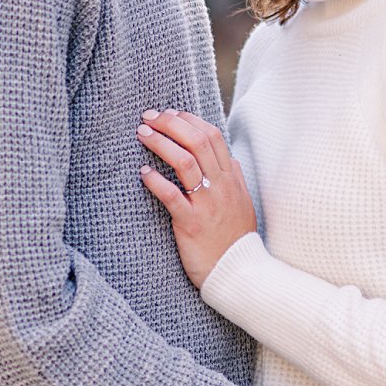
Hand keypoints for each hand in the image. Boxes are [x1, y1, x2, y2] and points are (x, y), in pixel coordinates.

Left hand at [138, 108, 257, 288]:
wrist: (238, 272)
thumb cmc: (235, 239)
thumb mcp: (242, 203)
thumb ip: (235, 179)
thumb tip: (229, 159)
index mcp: (232, 178)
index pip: (212, 136)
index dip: (189, 120)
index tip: (170, 113)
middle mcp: (221, 186)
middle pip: (197, 141)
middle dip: (170, 123)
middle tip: (149, 117)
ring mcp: (207, 203)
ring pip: (184, 162)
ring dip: (160, 143)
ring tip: (142, 134)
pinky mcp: (191, 223)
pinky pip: (172, 196)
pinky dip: (155, 181)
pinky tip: (143, 173)